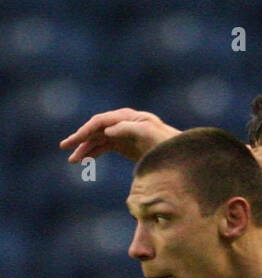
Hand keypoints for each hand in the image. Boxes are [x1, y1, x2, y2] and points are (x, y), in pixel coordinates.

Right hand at [60, 108, 178, 162]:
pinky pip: (104, 147)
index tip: (74, 141)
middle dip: (80, 139)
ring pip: (98, 140)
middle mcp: (123, 123)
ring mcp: (123, 134)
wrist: (181, 155)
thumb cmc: (168, 144)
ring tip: (72, 160)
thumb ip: (129, 130)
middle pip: (96, 129)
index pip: (101, 122)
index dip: (86, 130)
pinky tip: (84, 160)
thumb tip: (107, 131)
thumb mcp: (150, 134)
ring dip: (85, 149)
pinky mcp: (125, 145)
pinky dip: (94, 153)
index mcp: (129, 117)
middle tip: (64, 148)